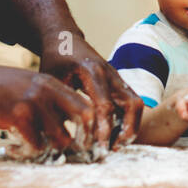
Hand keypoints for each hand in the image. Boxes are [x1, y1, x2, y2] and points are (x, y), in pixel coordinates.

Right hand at [0, 63, 93, 157]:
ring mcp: (35, 102)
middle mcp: (48, 91)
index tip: (82, 143)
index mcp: (52, 84)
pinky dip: (25, 153)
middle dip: (78, 141)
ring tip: (30, 149)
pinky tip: (12, 148)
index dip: (89, 128)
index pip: (86, 106)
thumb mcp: (27, 84)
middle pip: (84, 120)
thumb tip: (63, 124)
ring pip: (60, 138)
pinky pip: (35, 146)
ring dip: (48, 150)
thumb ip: (47, 100)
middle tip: (61, 153)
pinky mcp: (18, 115)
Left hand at [40, 32, 142, 147]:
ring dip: (131, 125)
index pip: (105, 106)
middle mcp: (111, 74)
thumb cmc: (55, 59)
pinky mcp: (119, 82)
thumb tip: (60, 135)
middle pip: (132, 104)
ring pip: (136, 103)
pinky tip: (114, 134)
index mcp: (93, 72)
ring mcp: (118, 77)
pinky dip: (128, 119)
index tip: (98, 147)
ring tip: (116, 144)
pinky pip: (131, 102)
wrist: (65, 38)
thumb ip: (59, 102)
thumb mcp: (51, 79)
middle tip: (113, 148)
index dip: (104, 129)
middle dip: (128, 129)